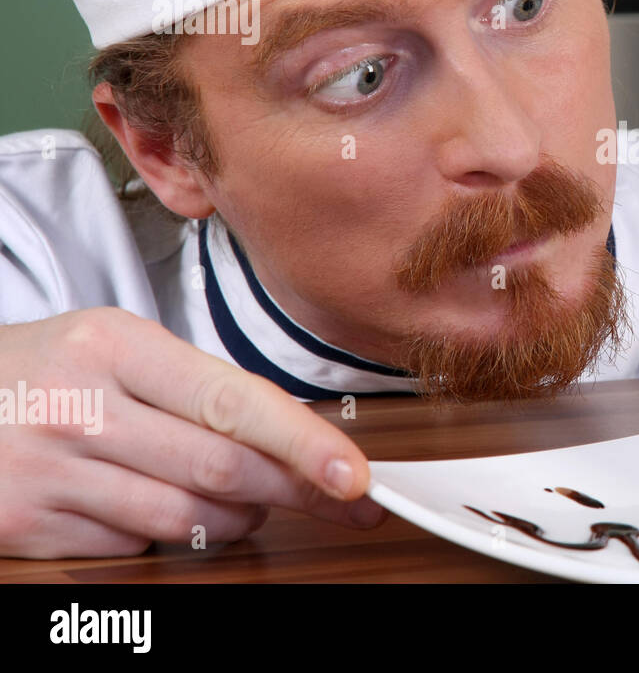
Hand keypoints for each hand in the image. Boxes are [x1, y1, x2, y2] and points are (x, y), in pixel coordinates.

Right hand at [0, 306, 386, 557]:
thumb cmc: (50, 369)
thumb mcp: (117, 346)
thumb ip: (199, 386)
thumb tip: (296, 434)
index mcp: (115, 346)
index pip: (234, 402)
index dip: (305, 443)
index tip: (354, 473)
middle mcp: (82, 407)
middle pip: (220, 466)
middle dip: (296, 489)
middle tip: (344, 499)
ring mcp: (50, 471)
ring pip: (185, 516)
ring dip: (238, 518)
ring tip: (250, 503)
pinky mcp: (27, 524)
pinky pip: (132, 545)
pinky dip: (170, 536)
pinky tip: (170, 510)